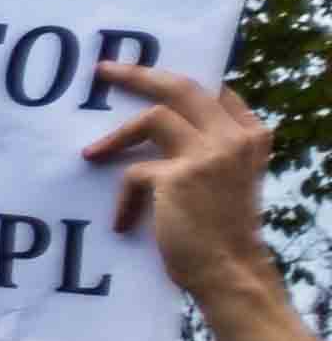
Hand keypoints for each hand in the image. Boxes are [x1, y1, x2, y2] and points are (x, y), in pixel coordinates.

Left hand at [88, 63, 282, 307]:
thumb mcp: (228, 184)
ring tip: (89, 154)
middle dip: (140, 74)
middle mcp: (234, 136)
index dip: (182, 83)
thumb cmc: (221, 235)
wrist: (229, 271)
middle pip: (183, 87)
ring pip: (154, 115)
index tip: (148, 75)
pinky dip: (123, 199)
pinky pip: (134, 172)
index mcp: (251, 136)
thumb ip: (213, 155)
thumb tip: (166, 135)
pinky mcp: (180, 175)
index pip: (217, 93)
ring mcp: (209, 152)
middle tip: (105, 69)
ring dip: (116, 136)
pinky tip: (120, 223)